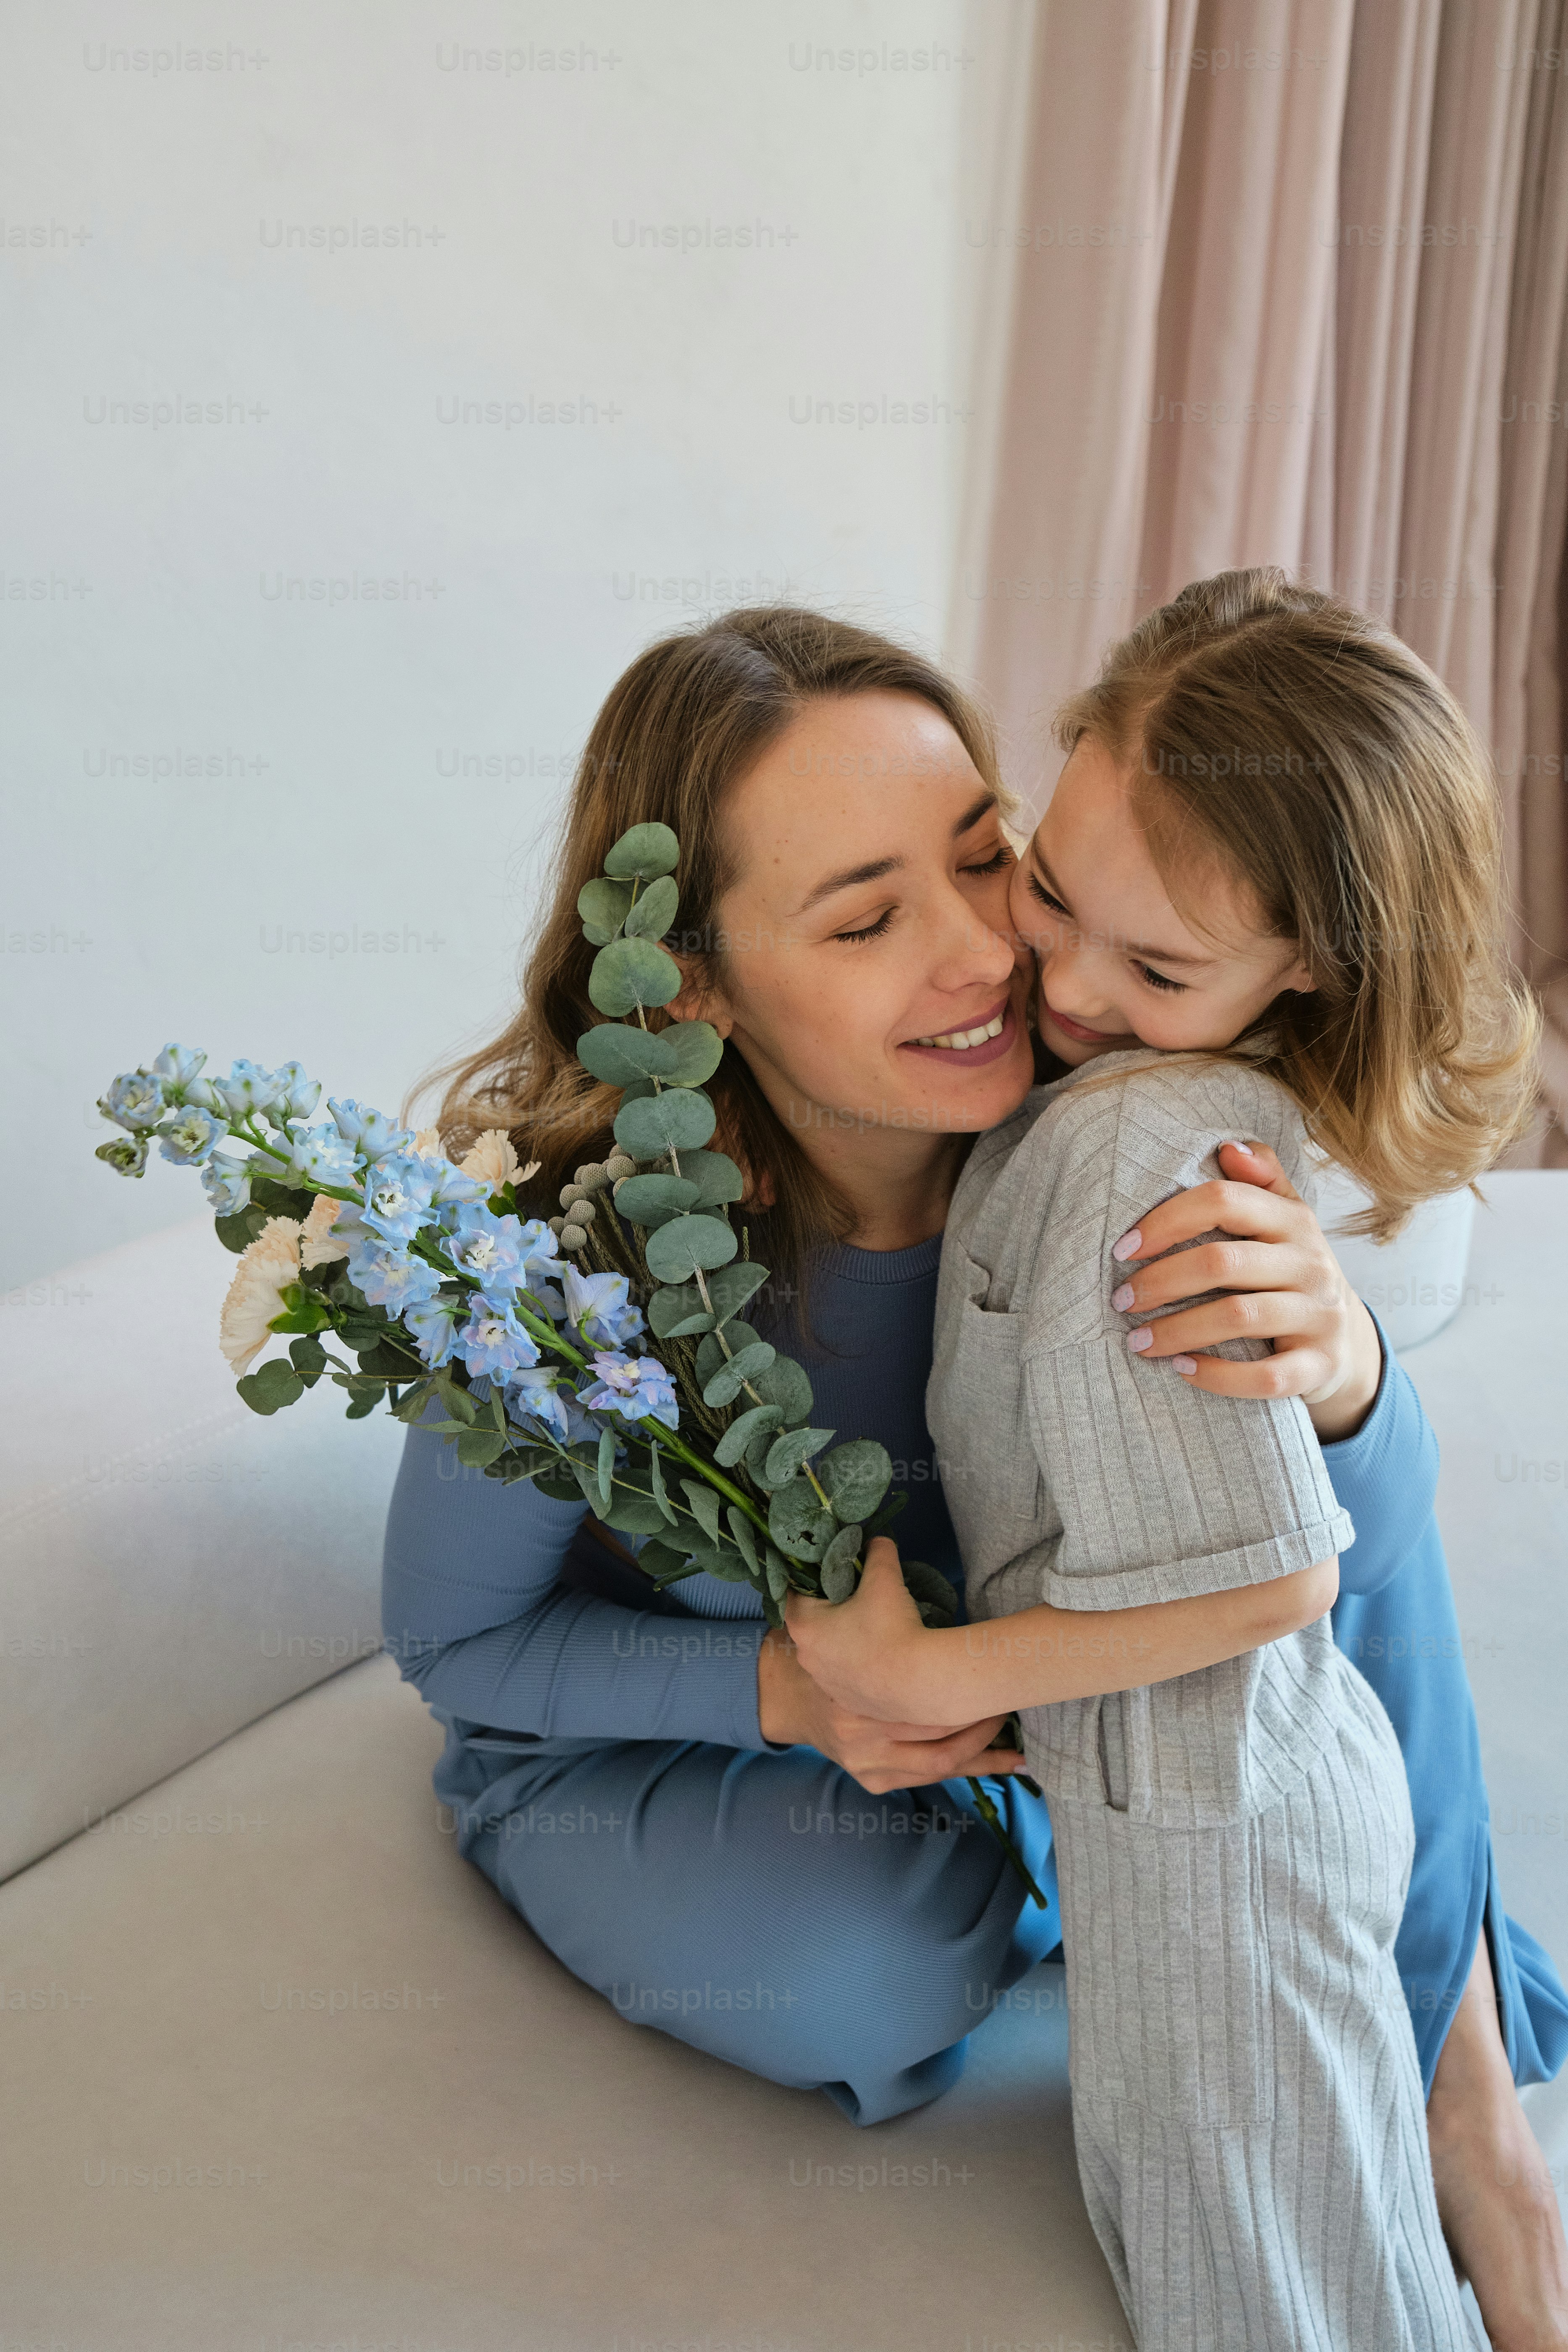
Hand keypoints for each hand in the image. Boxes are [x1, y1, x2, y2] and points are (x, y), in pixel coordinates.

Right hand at [764, 1542, 1024, 1794]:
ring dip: (983, 1753)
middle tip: (1015, 1702)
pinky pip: (928, 1779)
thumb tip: (888, 1534)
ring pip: (940, 1761)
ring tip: (1019, 1749)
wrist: (785, 1695)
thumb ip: (875, 1565)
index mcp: (861, 1686)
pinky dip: (967, 1772)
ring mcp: (865, 1757)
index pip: (926, 1683)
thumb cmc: (827, 1647)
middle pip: (939, 1726)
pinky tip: (1002, 1768)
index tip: (1005, 1682)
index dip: (968, 1681)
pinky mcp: (872, 1777)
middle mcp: (859, 1727)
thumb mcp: (848, 1601)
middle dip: (982, 1717)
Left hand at [784, 1538, 942, 1720]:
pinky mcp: (847, 1701)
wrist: (917, 1683)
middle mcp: (806, 1656)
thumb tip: (876, 1541)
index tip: (830, 1570)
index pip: (794, 1592)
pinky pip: (845, 1676)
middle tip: (856, 1595)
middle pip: (812, 1622)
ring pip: (828, 1652)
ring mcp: (825, 1683)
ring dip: (843, 1638)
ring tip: (872, 1627)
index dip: (812, 1577)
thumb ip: (878, 1552)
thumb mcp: (885, 1577)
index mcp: (804, 1624)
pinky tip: (880, 1657)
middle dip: (830, 1608)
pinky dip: (857, 1665)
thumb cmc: (891, 1626)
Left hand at [1112, 1140, 1382, 1441]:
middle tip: (1121, 1300)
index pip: (1224, 1200)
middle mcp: (1311, 1264)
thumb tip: (1227, 1147)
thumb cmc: (1291, 1274)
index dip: (1166, 1220)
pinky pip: (1266, 1377)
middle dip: (1160, 1282)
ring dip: (1176, 1330)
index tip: (1123, 1248)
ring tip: (1137, 1341)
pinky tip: (1181, 1368)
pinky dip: (1217, 1376)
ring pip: (1239, 1317)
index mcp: (1294, 1220)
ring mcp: (1319, 1316)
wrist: (1346, 1343)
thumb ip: (1259, 1178)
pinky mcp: (1320, 1366)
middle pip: (1222, 1262)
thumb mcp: (1285, 1220)